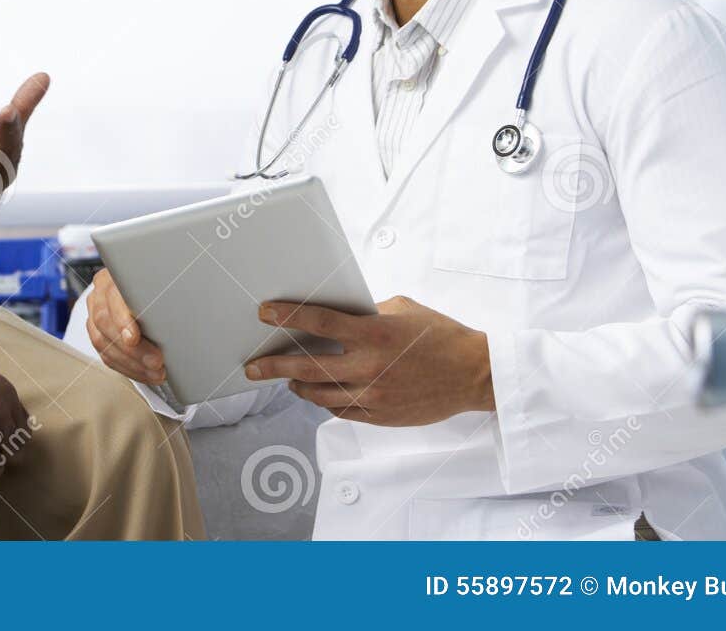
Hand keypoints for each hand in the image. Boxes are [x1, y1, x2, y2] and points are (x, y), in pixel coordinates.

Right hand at [84, 269, 166, 385]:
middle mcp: (99, 295)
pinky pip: (107, 356)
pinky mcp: (97, 335)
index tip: (134, 338)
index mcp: (112, 277)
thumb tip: (184, 308)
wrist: (141, 289)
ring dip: (132, 363)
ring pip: (103, 342)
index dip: (122, 319)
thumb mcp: (160, 282)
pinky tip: (146, 373)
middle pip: (105, 323)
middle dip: (132, 349)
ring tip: (155, 372)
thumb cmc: (155, 285)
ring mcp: (94, 315)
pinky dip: (128, 368)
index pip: (112, 296)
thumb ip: (163, 292)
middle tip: (155, 361)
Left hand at [245, 295, 494, 425]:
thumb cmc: (440, 335)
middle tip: (252, 365)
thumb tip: (337, 315)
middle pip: (308, 368)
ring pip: (320, 395)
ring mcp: (374, 396)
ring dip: (297, 387)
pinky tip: (318, 394)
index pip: (320, 323)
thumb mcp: (402, 309)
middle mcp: (370, 367)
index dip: (288, 316)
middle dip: (274, 366)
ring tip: (285, 380)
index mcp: (374, 334)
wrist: (473, 374)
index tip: (264, 312)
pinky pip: (341, 411)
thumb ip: (367, 313)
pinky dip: (325, 402)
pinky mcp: (381, 416)